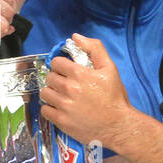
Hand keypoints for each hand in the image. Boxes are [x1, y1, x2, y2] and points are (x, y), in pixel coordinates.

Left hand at [40, 33, 133, 148]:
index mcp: (80, 74)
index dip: (61, 66)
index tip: (67, 71)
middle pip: (50, 77)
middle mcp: (69, 89)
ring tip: (62, 96)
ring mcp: (64, 106)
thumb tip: (75, 37)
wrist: (118, 126)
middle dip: (57, 79)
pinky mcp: (61, 121)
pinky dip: (50, 109)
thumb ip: (94, 49)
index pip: (56, 63)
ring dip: (51, 93)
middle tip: (66, 85)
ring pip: (45, 93)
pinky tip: (60, 108)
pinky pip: (44, 110)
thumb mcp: (110, 68)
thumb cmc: (114, 98)